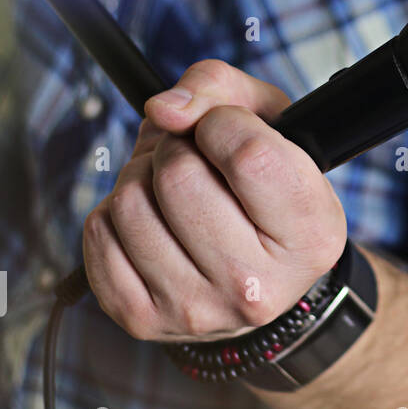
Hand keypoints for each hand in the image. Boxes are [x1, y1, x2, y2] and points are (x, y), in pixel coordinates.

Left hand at [82, 59, 346, 341]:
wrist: (254, 276)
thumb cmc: (263, 189)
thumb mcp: (269, 123)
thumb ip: (219, 89)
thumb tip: (164, 110)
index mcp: (310, 235)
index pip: (247, 155)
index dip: (223, 122)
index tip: (226, 131)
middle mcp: (257, 285)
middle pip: (178, 176)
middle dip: (176, 148)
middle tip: (194, 160)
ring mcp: (197, 310)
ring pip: (130, 203)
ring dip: (141, 177)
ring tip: (169, 190)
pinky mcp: (142, 319)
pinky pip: (97, 233)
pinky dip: (114, 211)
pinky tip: (149, 220)